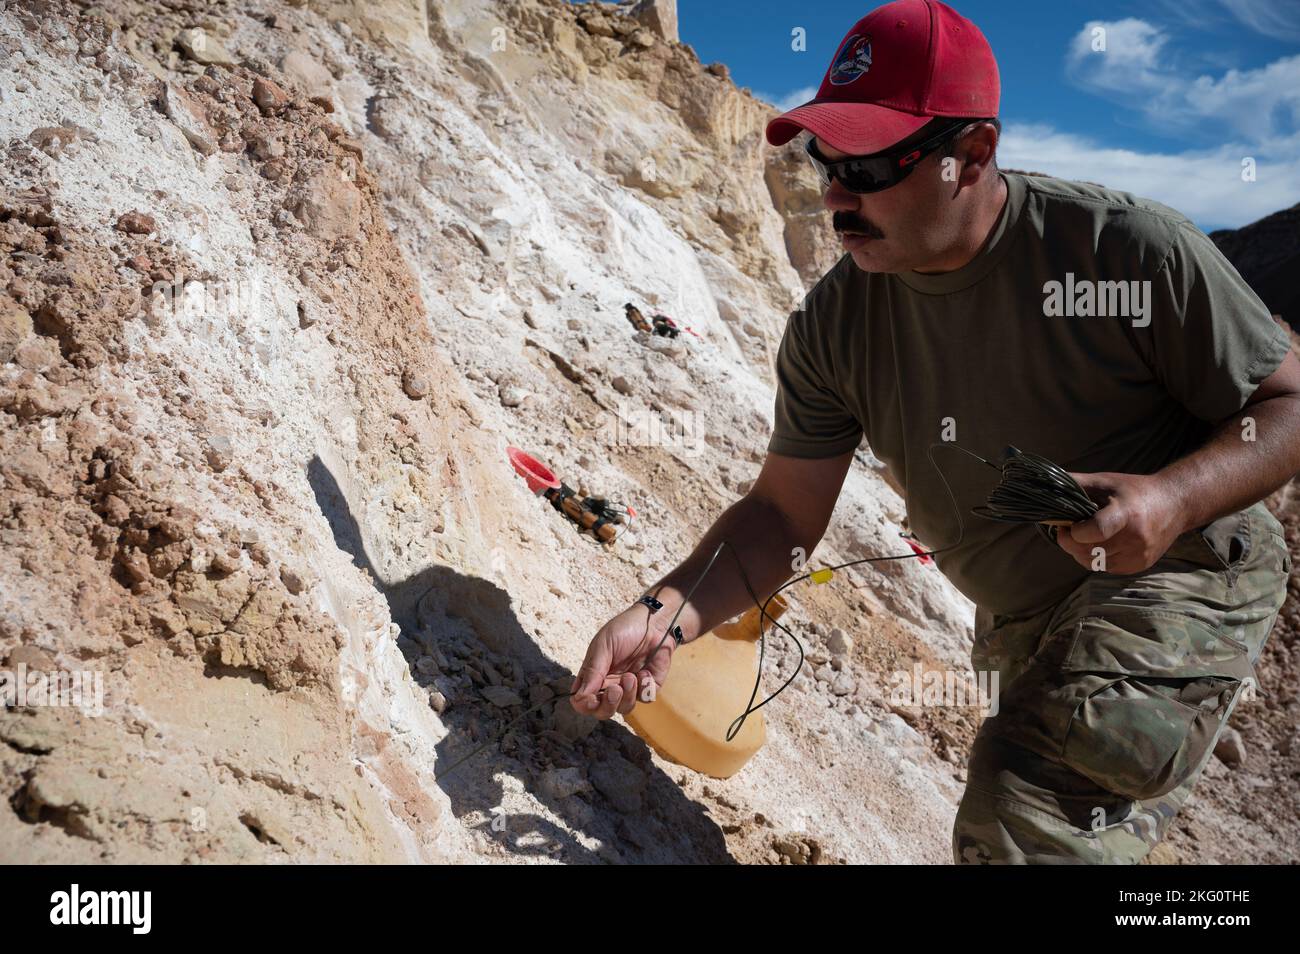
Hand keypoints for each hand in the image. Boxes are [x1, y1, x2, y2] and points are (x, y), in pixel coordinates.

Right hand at [569, 605, 676, 718]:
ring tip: (632, 675)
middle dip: (608, 705)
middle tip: (616, 689)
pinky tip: (645, 671)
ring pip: (624, 708)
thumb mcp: (604, 645)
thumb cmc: (625, 629)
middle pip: (602, 711)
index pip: (583, 701)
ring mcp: (630, 688)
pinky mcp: (648, 686)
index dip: (585, 705)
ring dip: (628, 694)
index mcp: (594, 676)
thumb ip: (592, 671)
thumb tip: (579, 697)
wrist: (654, 622)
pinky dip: (645, 687)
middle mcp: (610, 685)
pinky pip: (645, 698)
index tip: (592, 699)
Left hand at [1055, 471, 1184, 573]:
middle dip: (1070, 543)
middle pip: (1089, 551)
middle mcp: (1135, 538)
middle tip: (1067, 529)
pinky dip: (1095, 558)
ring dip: (1080, 552)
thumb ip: (1074, 483)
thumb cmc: (1133, 490)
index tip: (1068, 525)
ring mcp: (1138, 555)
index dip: (1076, 532)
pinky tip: (1099, 543)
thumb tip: (1043, 482)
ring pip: (1094, 563)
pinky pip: (1105, 568)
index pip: (1097, 530)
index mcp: (1126, 513)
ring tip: (1083, 536)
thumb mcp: (1105, 481)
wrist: (1174, 505)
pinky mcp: (1139, 566)